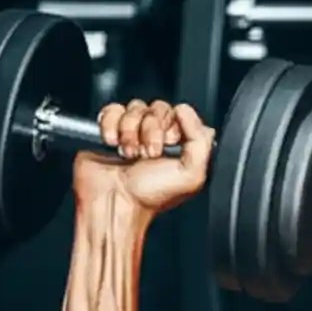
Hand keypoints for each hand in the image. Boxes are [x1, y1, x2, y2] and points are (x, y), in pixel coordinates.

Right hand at [74, 100, 213, 213]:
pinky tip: (113, 144)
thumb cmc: (150, 196)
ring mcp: (134, 131)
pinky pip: (112, 110)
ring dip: (130, 131)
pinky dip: (111, 125)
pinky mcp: (110, 129)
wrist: (114, 202)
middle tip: (148, 154)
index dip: (173, 125)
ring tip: (130, 155)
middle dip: (150, 130)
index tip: (168, 144)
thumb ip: (201, 141)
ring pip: (135, 108)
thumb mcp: (191, 175)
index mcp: (181, 144)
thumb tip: (186, 112)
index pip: (181, 113)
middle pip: (158, 108)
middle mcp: (158, 135)